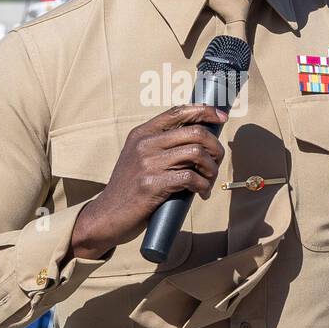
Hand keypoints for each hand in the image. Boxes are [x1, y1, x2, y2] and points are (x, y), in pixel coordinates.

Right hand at [70, 104, 227, 259]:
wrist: (106, 216)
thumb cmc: (130, 190)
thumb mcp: (139, 159)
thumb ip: (162, 147)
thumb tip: (201, 140)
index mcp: (141, 134)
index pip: (178, 111)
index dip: (205, 111)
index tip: (222, 117)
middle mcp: (144, 144)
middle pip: (195, 132)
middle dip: (215, 147)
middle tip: (216, 162)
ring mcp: (147, 163)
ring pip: (196, 153)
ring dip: (211, 169)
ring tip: (208, 181)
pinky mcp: (151, 184)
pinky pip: (190, 178)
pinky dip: (203, 186)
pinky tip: (201, 193)